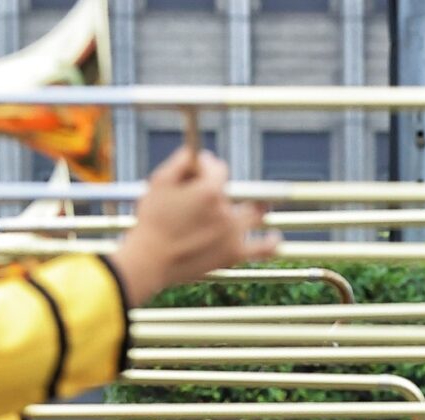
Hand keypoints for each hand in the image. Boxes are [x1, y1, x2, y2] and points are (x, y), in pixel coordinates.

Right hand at [109, 146, 276, 304]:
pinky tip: (275, 238)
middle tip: (221, 191)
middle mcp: (226, 209)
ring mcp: (233, 233)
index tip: (202, 170)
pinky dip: (271, 242)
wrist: (150, 260)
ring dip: (258, 208)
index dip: (209, 167)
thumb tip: (197, 154)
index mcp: (210, 189)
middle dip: (226, 188)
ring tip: (260, 206)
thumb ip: (180, 161)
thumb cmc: (151, 220)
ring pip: (255, 215)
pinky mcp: (234, 254)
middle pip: (236, 191)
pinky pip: (262, 248)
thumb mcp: (159, 181)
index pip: (218, 169)